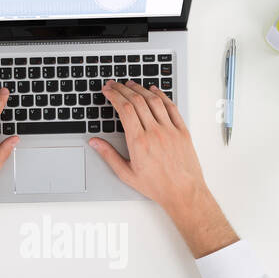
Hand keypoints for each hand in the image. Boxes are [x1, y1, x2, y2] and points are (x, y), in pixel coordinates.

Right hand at [89, 80, 236, 257]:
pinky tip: (155, 91)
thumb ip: (109, 155)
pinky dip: (162, 96)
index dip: (114, 95)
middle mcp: (155, 132)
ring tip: (131, 84)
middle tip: (114, 84)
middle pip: (137, 101)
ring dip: (140, 89)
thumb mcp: (126, 174)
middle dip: (123, 89)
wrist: (183, 193)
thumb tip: (95, 142)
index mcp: (139, 141)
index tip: (108, 91)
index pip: (124, 109)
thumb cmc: (157, 186)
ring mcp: (170, 130)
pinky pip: (171, 107)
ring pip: (154, 101)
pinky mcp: (182, 131)